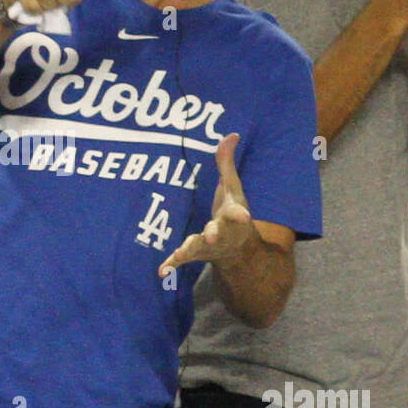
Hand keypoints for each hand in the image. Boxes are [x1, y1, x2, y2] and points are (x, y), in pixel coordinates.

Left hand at [158, 133, 258, 277]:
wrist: (237, 249)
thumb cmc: (232, 212)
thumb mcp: (233, 188)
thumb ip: (227, 163)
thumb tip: (231, 134)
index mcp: (233, 215)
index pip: (237, 213)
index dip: (241, 214)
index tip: (245, 216)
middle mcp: (222, 231)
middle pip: (217, 231)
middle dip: (214, 233)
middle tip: (210, 235)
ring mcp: (207, 244)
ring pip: (197, 247)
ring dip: (189, 249)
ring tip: (179, 255)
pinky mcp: (194, 253)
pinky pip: (181, 260)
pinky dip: (171, 266)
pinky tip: (161, 273)